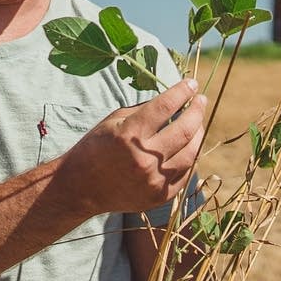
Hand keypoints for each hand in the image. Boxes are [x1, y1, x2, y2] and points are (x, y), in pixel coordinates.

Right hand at [56, 80, 206, 216]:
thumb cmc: (96, 148)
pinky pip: (185, 174)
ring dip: (198, 135)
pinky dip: (190, 158)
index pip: (166, 106)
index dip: (182, 92)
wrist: (80, 188)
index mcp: (130, 134)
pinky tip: (189, 146)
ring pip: (191, 154)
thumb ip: (144, 110)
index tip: (192, 84)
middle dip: (197, 112)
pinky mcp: (159, 196)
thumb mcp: (114, 120)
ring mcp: (154, 180)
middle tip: (200, 101)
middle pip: (184, 130)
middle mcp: (144, 158)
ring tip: (197, 123)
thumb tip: (174, 99)